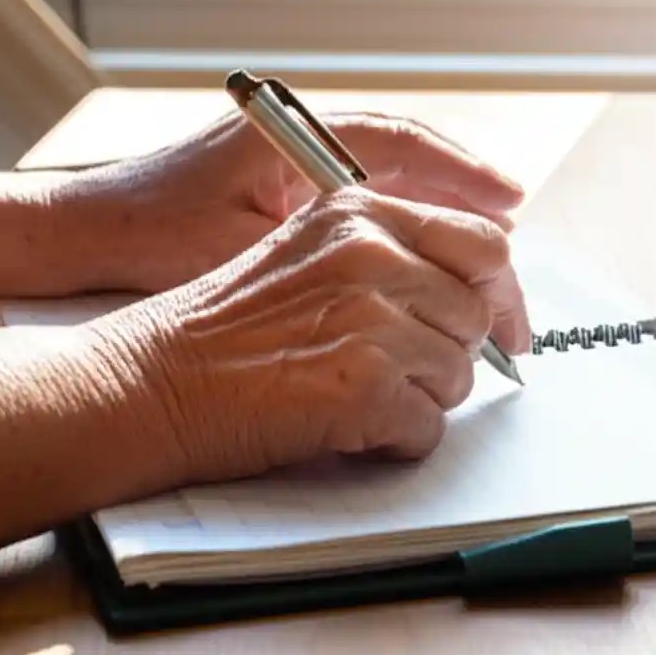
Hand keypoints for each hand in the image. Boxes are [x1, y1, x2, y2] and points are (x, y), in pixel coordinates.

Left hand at [55, 110, 524, 294]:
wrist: (85, 230)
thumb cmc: (152, 233)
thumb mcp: (242, 245)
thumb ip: (322, 248)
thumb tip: (409, 277)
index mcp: (298, 137)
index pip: (405, 147)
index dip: (466, 179)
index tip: (510, 205)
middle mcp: (306, 140)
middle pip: (413, 164)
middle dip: (467, 206)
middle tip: (511, 246)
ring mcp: (299, 165)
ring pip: (396, 186)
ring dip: (443, 222)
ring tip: (488, 263)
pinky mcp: (289, 194)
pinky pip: (368, 205)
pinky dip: (406, 233)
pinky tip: (429, 270)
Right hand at [94, 188, 528, 480]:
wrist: (147, 380)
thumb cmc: (221, 327)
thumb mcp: (309, 252)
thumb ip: (389, 254)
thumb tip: (477, 292)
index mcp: (362, 212)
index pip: (483, 245)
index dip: (504, 296)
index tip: (509, 330)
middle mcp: (373, 253)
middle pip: (476, 316)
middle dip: (449, 355)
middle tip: (399, 376)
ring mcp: (371, 317)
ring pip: (458, 376)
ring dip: (419, 400)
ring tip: (356, 399)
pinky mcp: (363, 383)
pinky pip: (427, 429)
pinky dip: (397, 442)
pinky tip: (348, 430)